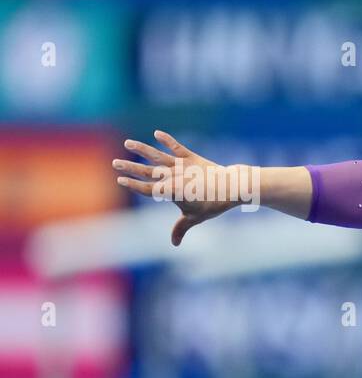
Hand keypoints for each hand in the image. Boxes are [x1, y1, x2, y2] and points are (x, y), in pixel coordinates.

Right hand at [111, 129, 239, 246]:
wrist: (230, 188)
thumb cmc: (212, 205)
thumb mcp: (195, 218)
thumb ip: (181, 228)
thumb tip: (174, 244)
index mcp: (171, 192)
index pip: (148, 189)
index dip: (134, 185)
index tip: (120, 180)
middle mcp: (173, 177)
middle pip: (147, 172)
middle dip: (130, 168)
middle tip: (115, 163)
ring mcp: (181, 166)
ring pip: (157, 156)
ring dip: (142, 149)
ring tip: (128, 143)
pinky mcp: (191, 157)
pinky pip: (176, 147)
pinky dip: (167, 140)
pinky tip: (156, 133)